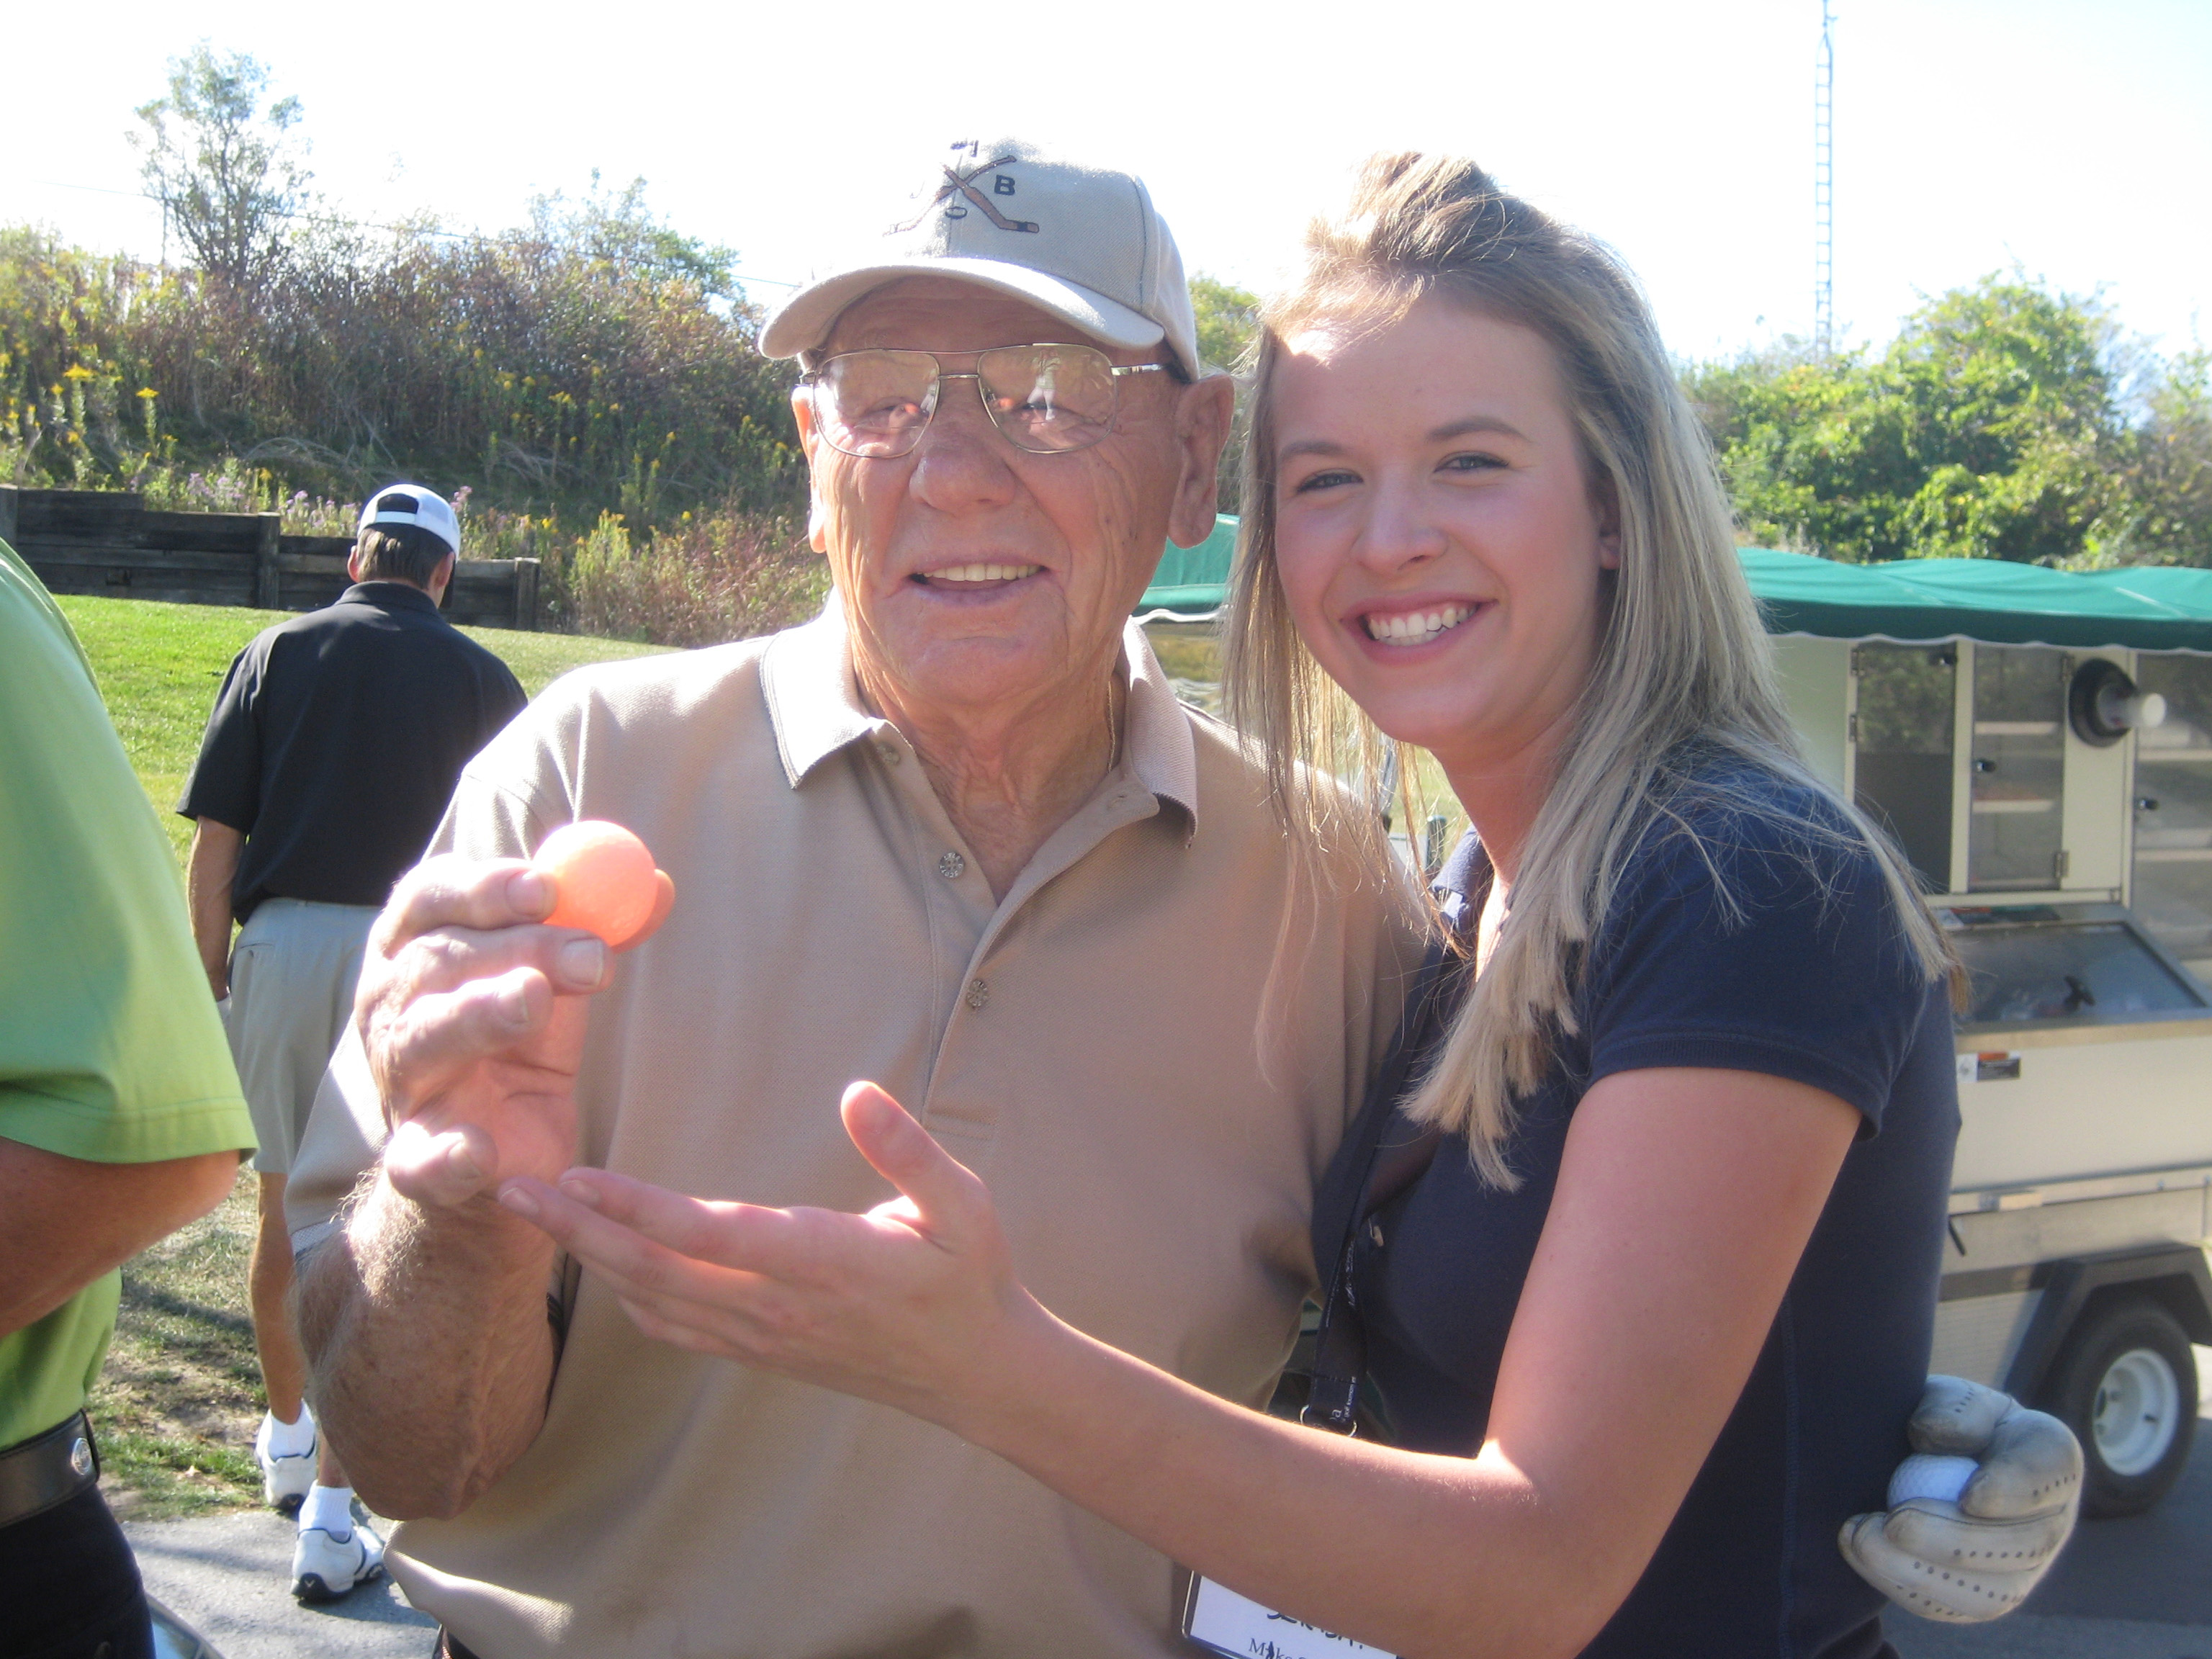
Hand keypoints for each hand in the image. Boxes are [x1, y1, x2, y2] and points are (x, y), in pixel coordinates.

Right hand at [357, 854, 673, 1209]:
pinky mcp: (417, 1158)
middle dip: (516, 948)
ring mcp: (402, 1084)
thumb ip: (598, 931)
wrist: (498, 1149)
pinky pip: (420, 1159)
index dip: (484, 887)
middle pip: (437, 962)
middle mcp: (393, 1009)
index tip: (548, 888)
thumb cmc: (520, 1039)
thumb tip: (658, 887)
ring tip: (533, 999)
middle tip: (586, 953)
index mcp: (416, 948)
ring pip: (422, 1040)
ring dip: (477, 1014)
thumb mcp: (557, 979)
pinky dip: (445, 1156)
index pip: (430, 897)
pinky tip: (478, 1149)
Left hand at [493, 1082, 1037, 1421]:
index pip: (708, 1233)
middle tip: (511, 1189)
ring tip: (537, 1215)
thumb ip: (907, 1149)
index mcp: (820, 1261)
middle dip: (576, 1230)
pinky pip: (673, 1327)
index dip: (635, 1207)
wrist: (976, 1372)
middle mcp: (776, 1305)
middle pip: (652, 1270)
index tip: (575, 1175)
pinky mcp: (758, 1351)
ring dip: (589, 1259)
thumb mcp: (962, 1204)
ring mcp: (762, 1336)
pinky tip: (601, 1262)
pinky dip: (625, 1293)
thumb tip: (857, 1091)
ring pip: (651, 1300)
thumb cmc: (968, 1276)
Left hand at [1840, 1375, 2082, 1622]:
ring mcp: (2020, 1569)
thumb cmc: (1947, 1419)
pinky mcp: (1977, 1596)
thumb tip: (1930, 1433)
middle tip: (1896, 1521)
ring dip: (1923, 1573)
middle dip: (1958, 1542)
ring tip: (1864, 1539)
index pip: (2051, 1474)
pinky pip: (1948, 1608)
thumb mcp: (1951, 1398)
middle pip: (2025, 1547)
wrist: (1932, 1460)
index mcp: (2050, 1457)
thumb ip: (1952, 1409)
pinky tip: (1859, 1551)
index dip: (2017, 1490)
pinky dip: (1901, 1586)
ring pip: (1990, 1594)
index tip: (1971, 1495)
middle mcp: (2049, 1521)